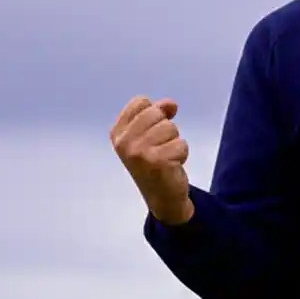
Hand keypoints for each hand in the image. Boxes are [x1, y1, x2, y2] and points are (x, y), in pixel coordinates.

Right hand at [110, 96, 194, 224]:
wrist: (162, 197)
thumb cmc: (155, 161)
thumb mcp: (149, 134)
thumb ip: (158, 113)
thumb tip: (171, 104)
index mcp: (118, 133)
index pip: (141, 102)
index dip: (155, 113)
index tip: (153, 132)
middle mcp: (124, 142)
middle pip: (157, 113)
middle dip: (166, 129)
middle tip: (160, 148)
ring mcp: (138, 152)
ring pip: (171, 128)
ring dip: (174, 143)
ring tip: (166, 157)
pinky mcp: (156, 162)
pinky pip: (181, 144)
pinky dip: (181, 154)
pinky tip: (171, 166)